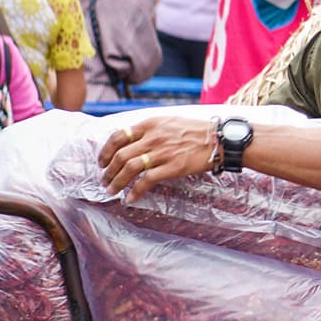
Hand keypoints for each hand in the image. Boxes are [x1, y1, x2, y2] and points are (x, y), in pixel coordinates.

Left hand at [99, 118, 219, 200]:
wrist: (218, 139)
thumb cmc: (196, 131)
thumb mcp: (169, 121)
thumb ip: (150, 129)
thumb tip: (132, 141)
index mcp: (151, 124)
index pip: (118, 136)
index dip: (106, 150)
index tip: (102, 161)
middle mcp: (153, 138)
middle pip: (121, 155)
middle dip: (108, 170)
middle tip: (104, 180)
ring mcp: (162, 153)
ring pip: (130, 169)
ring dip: (117, 182)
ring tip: (111, 190)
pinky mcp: (172, 167)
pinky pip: (147, 181)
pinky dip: (135, 191)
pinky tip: (130, 199)